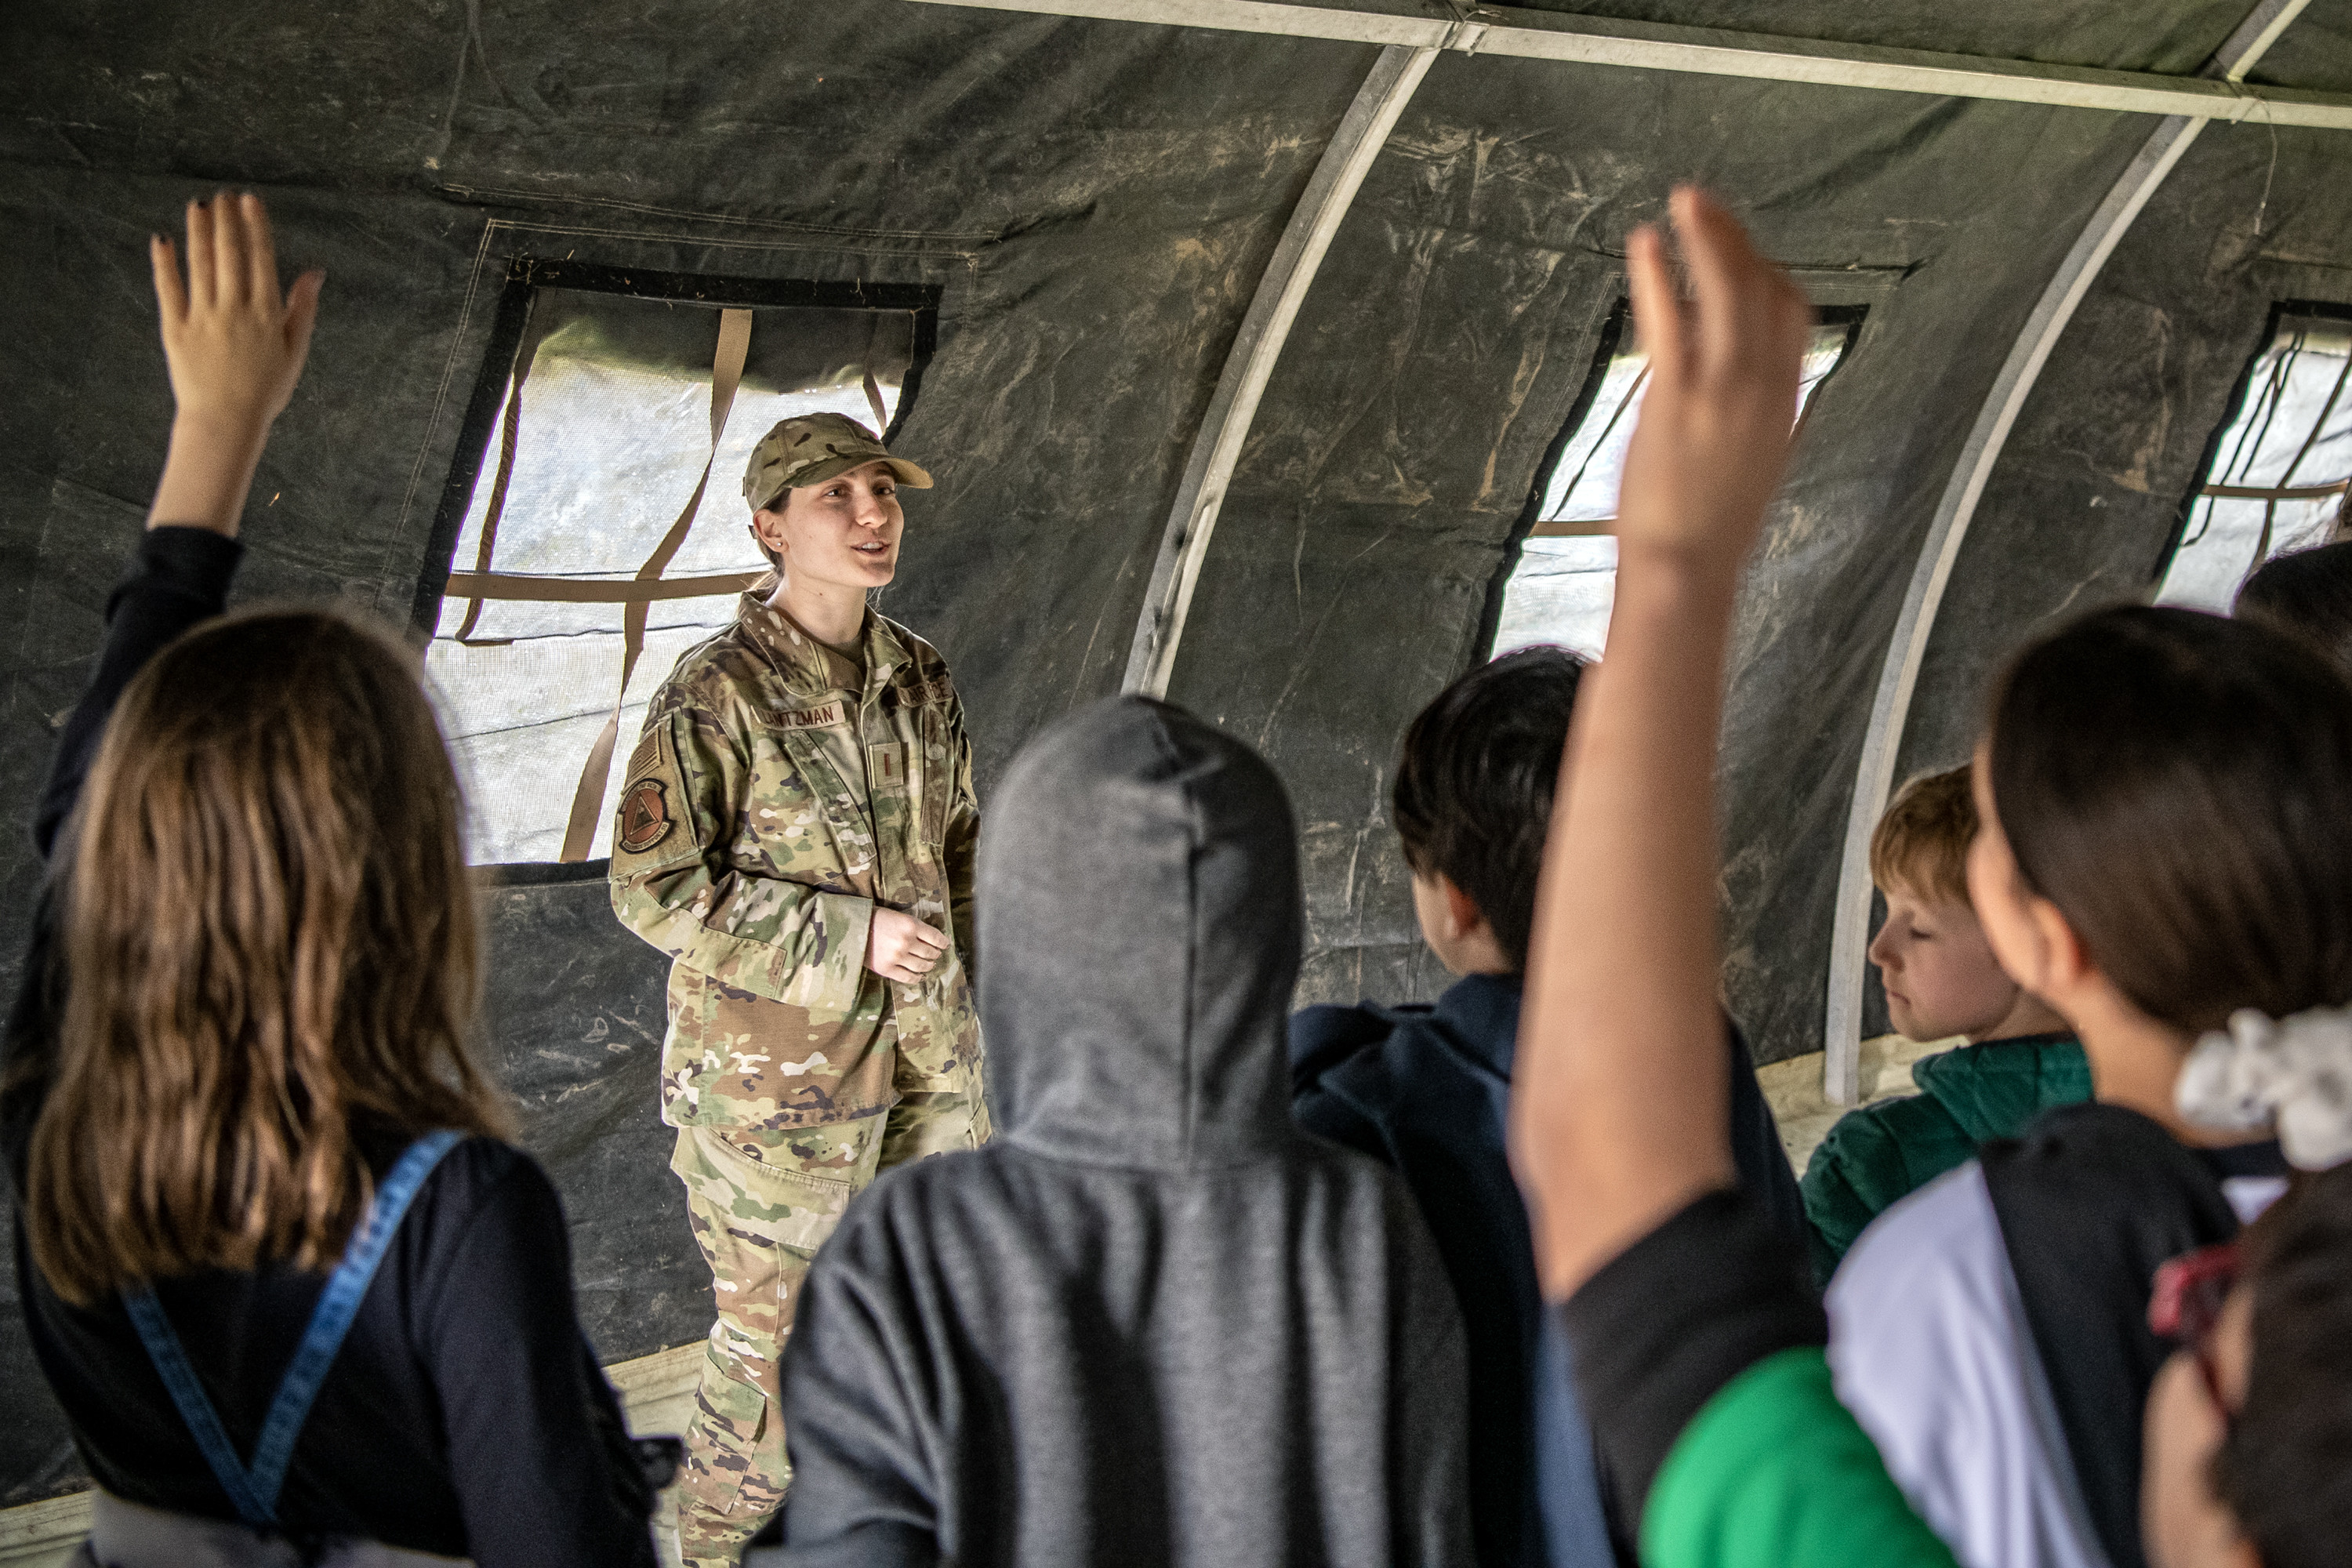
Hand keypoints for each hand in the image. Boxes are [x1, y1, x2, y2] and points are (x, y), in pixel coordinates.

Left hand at [152, 192, 322, 431]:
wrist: (225, 422)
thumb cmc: (265, 391)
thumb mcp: (295, 351)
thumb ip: (303, 308)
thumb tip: (314, 273)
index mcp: (267, 313)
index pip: (260, 258)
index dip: (255, 226)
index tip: (249, 200)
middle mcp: (235, 308)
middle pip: (229, 254)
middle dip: (226, 220)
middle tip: (222, 195)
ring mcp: (203, 316)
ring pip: (200, 264)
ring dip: (198, 231)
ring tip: (198, 206)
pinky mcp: (175, 328)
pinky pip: (168, 289)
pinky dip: (164, 263)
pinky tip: (162, 240)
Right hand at [866, 907, 947, 985]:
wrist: (851, 927)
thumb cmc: (875, 918)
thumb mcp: (899, 916)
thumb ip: (914, 927)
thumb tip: (931, 940)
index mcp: (910, 925)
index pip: (935, 937)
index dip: (943, 943)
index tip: (945, 945)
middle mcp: (906, 941)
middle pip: (930, 953)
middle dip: (935, 954)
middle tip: (935, 955)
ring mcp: (896, 957)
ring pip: (921, 966)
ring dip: (928, 966)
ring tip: (929, 965)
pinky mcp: (886, 969)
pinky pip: (908, 978)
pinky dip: (917, 978)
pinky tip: (920, 977)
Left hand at [1613, 187, 1811, 570]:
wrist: (1688, 572)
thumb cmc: (1707, 527)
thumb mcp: (1746, 462)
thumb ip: (1744, 414)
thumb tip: (1723, 377)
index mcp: (1785, 402)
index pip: (1792, 313)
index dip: (1765, 272)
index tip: (1736, 252)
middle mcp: (1765, 390)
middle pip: (1763, 290)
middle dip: (1735, 239)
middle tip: (1701, 203)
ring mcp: (1724, 393)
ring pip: (1726, 294)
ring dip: (1706, 238)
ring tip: (1683, 199)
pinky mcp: (1679, 401)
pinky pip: (1673, 323)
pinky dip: (1658, 276)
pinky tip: (1644, 244)